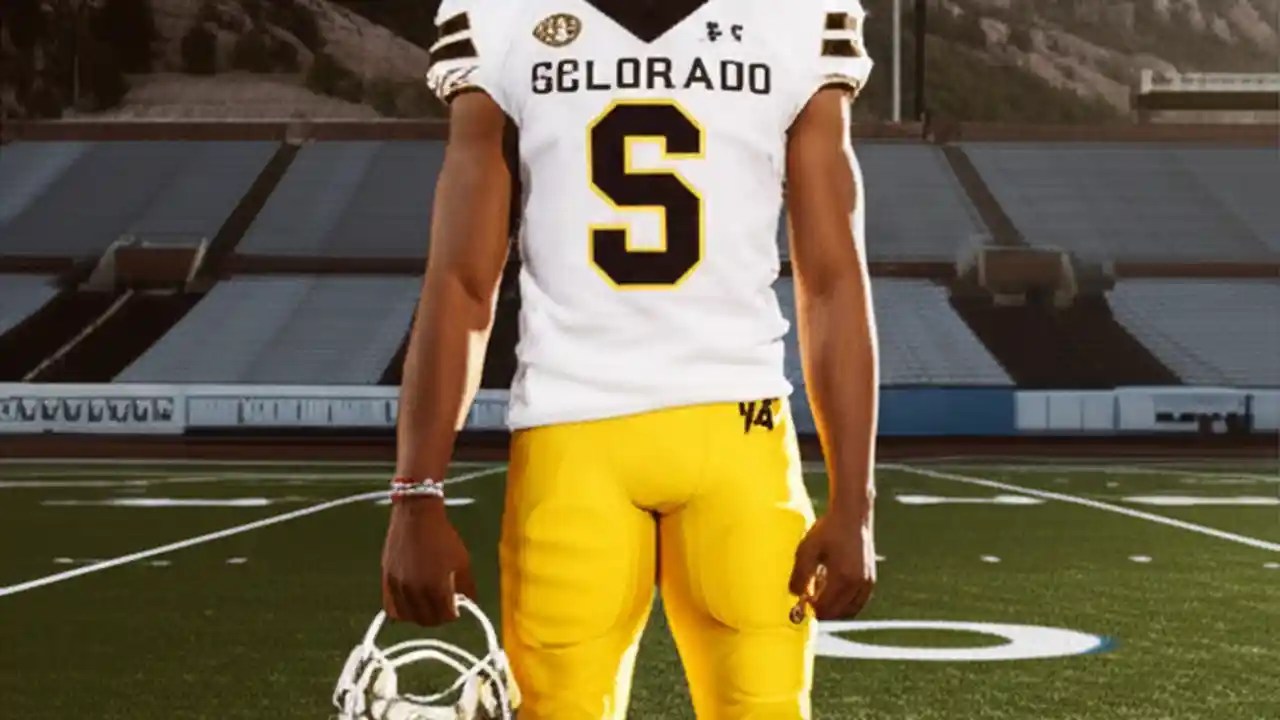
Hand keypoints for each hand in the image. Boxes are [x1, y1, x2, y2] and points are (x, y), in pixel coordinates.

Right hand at [381, 498, 476, 625]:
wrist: (416, 515)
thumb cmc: (443, 536)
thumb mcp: (462, 560)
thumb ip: (466, 586)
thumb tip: (467, 603)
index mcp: (435, 587)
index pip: (444, 616)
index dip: (452, 615)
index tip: (456, 609)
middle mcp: (414, 591)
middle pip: (426, 620)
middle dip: (438, 618)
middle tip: (443, 609)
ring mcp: (397, 586)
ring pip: (407, 617)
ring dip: (419, 616)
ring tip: (427, 607)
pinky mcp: (386, 580)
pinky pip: (390, 607)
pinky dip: (401, 611)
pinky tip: (410, 604)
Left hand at [788, 508, 875, 619]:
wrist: (852, 516)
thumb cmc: (828, 531)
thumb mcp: (806, 550)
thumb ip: (799, 575)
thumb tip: (795, 595)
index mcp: (842, 577)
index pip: (824, 609)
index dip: (810, 608)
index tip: (803, 598)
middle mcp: (858, 584)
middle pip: (836, 614)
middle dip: (821, 609)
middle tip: (810, 596)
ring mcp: (867, 583)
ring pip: (848, 611)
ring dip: (833, 607)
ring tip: (822, 587)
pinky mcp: (871, 581)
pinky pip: (857, 603)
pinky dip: (845, 602)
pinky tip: (833, 585)